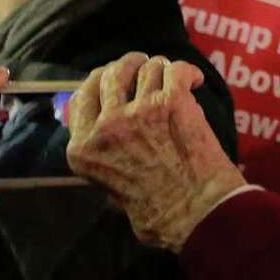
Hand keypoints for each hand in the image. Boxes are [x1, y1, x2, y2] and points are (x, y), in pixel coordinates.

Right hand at [66, 53, 245, 251]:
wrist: (197, 212)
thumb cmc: (158, 212)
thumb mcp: (109, 191)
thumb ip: (103, 162)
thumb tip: (104, 139)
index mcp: (84, 148)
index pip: (82, 96)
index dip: (99, 81)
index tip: (112, 78)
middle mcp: (106, 126)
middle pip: (110, 74)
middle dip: (127, 66)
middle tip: (142, 67)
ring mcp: (138, 111)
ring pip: (144, 67)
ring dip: (158, 68)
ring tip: (169, 77)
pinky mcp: (171, 101)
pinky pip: (175, 69)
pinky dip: (187, 72)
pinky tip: (194, 82)